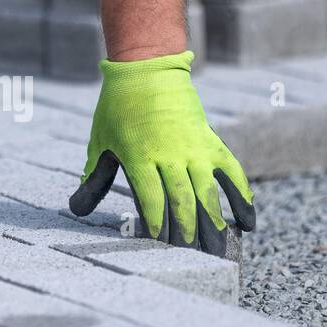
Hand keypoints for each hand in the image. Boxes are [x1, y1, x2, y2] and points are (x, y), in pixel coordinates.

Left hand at [69, 50, 254, 253]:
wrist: (148, 69)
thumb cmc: (117, 108)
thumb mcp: (100, 142)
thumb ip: (94, 178)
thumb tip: (77, 210)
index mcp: (139, 156)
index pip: (151, 198)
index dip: (156, 223)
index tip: (159, 244)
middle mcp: (169, 155)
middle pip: (182, 200)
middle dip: (187, 231)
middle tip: (191, 257)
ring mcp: (194, 149)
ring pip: (208, 191)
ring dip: (215, 222)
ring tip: (220, 249)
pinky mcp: (211, 142)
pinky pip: (232, 172)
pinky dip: (242, 197)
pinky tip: (249, 222)